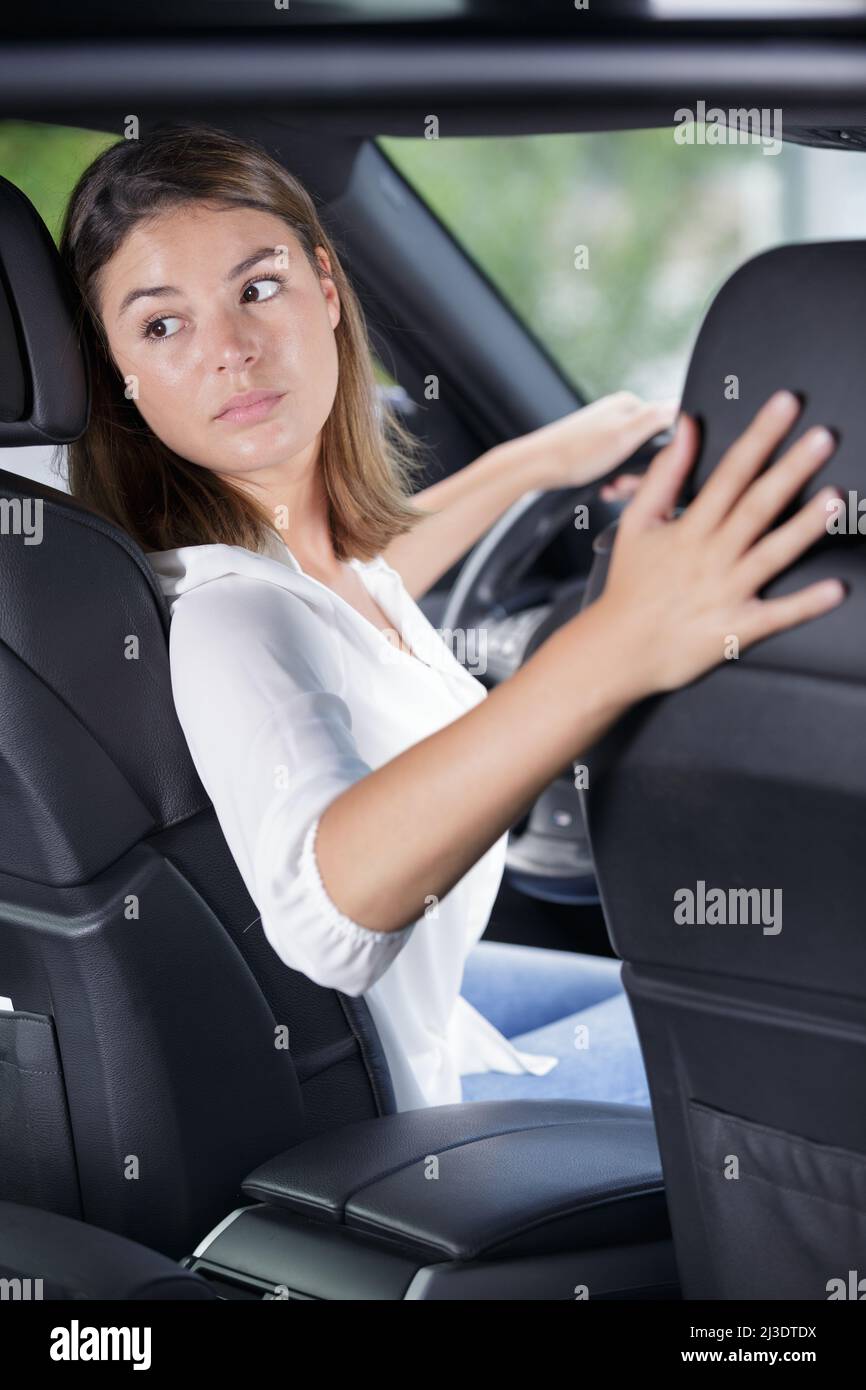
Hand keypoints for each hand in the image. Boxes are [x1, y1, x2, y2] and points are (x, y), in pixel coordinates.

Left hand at [523, 391, 677, 489]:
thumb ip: (656, 419)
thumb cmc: (576, 453)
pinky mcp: (595, 449)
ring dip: (626, 482)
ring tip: (611, 490)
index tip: (650, 474)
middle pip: (650, 449)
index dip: (664, 456)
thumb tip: (684, 406)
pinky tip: (604, 490)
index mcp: (630, 404)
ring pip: (633, 463)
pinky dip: (613, 482)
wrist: (536, 468)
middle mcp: (619, 414)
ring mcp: (606, 432)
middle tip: (623, 486)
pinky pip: (617, 468)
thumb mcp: (623, 435)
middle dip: (641, 473)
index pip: (668, 427)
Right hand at [595, 390, 845, 699]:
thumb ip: (666, 474)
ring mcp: (726, 593)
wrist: (617, 649)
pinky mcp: (736, 628)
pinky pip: (776, 615)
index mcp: (690, 528)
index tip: (785, 407)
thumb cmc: (631, 586)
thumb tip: (688, 428)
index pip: (730, 472)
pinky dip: (806, 604)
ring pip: (771, 553)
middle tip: (823, 439)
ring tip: (835, 500)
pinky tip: (835, 589)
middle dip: (791, 470)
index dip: (760, 436)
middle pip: (757, 506)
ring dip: (804, 527)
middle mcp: (711, 557)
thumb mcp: (638, 523)